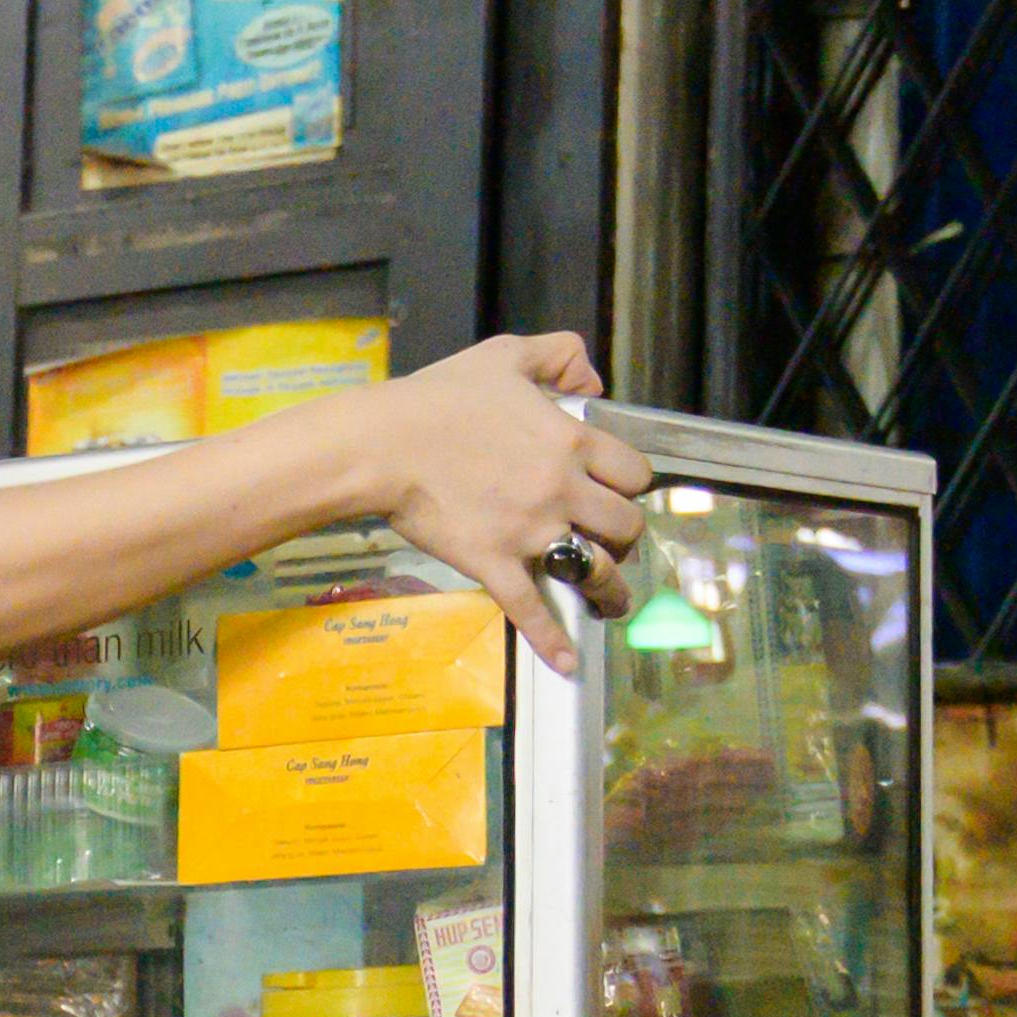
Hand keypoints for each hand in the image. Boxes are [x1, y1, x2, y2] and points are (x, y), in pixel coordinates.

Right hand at [363, 336, 662, 672]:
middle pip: (626, 524)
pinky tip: (568, 661)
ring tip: (610, 598)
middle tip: (611, 540)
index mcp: (570, 442)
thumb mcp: (506, 354)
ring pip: (595, 570)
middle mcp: (561, 490)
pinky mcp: (495, 565)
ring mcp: (529, 532)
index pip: (634, 471)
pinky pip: (533, 609)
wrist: (382, 445)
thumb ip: (560, 354)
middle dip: (625, 535)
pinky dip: (554, 641)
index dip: (631, 483)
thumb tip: (591, 379)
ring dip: (610, 588)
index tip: (618, 490)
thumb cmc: (436, 399)